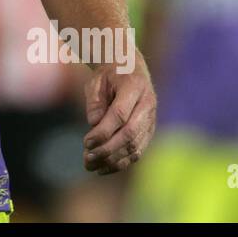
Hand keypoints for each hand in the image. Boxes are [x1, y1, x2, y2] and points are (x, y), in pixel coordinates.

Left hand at [81, 51, 156, 173]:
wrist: (129, 67)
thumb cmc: (108, 74)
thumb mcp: (96, 80)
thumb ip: (95, 101)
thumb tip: (94, 124)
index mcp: (135, 86)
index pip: (120, 114)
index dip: (103, 131)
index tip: (86, 142)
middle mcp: (148, 103)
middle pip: (129, 133)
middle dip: (107, 149)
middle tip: (87, 158)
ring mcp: (151, 118)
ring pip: (135, 145)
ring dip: (113, 160)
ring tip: (92, 167)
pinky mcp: (149, 130)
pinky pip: (138, 150)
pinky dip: (122, 162)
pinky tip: (104, 168)